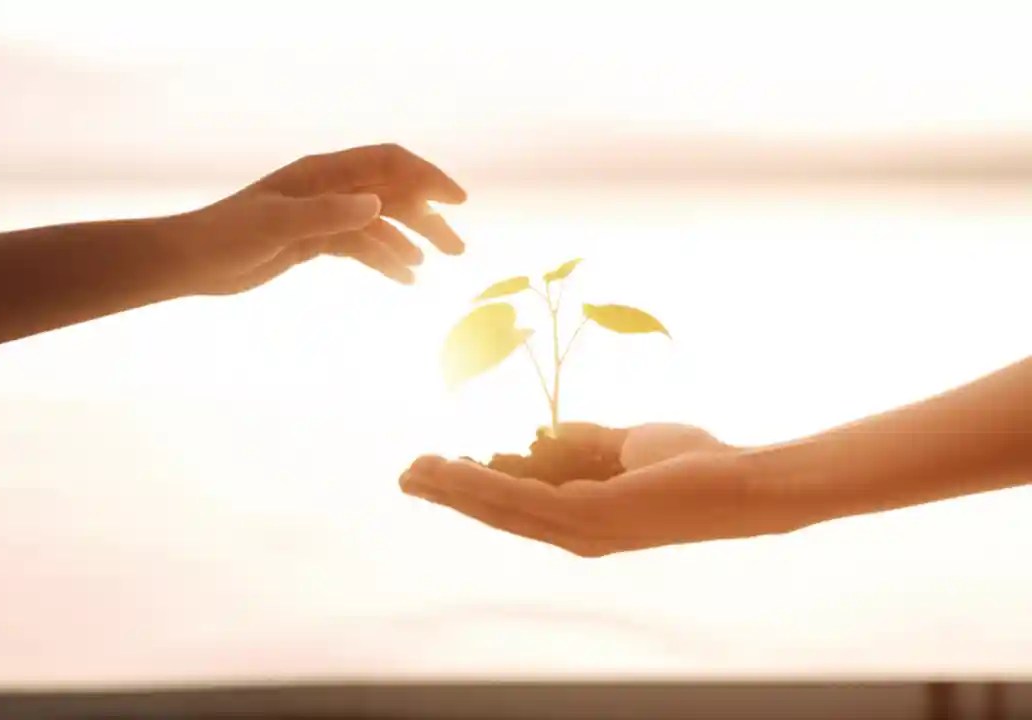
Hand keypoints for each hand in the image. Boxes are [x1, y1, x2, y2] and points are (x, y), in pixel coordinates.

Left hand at [163, 143, 467, 295]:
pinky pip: (360, 245)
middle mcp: (328, 188)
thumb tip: (377, 205)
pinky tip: (404, 278)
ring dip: (409, 241)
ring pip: (379, 222)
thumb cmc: (227, 237)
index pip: (389, 163)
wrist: (191, 260)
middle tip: (458, 249)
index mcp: (322, 173)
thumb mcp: (276, 225)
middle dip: (428, 217)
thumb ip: (327, 214)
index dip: (427, 177)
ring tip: (434, 266)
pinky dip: (383, 258)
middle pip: (392, 194)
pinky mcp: (314, 240)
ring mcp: (323, 214)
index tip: (457, 201)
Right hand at [400, 423, 809, 556]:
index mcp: (583, 518)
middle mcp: (576, 533)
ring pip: (500, 508)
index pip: (515, 505)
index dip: (473, 488)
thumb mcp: (629, 443)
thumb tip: (548, 435)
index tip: (436, 469)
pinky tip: (453, 469)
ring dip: (452, 488)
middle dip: (449, 493)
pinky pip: (521, 498)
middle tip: (405, 476)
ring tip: (414, 471)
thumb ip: (587, 441)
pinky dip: (480, 484)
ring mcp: (581, 530)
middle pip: (497, 513)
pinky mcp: (589, 517)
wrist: (742, 481)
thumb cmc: (695, 464)